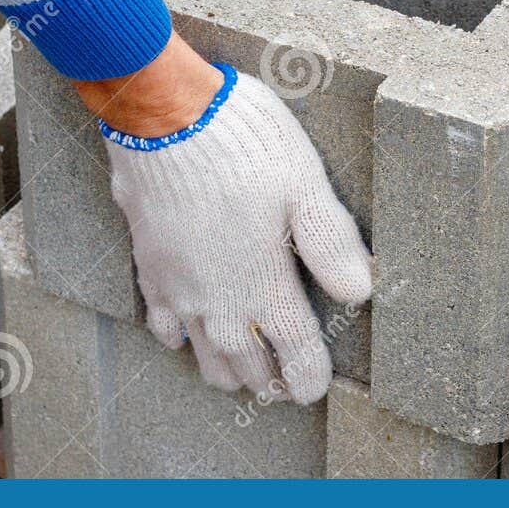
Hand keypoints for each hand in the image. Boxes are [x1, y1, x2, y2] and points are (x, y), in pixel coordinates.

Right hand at [102, 65, 371, 403]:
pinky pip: (161, 320)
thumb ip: (332, 243)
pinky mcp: (148, 262)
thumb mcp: (306, 184)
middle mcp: (217, 297)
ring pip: (202, 351)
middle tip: (281, 389)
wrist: (164, 116)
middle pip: (245, 362)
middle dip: (267, 380)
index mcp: (263, 284)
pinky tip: (183, 336)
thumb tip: (360, 290)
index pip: (293, 351)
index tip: (314, 391)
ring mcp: (178, 284)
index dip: (308, 376)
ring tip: (240, 377)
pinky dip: (178, 338)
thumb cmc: (243, 145)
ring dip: (224, 369)